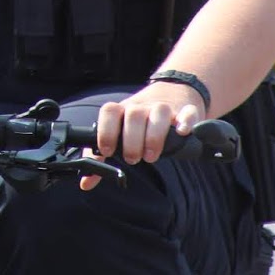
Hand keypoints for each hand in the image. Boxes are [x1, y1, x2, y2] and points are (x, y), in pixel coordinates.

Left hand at [79, 81, 204, 189]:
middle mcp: (142, 107)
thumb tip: (86, 182)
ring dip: (154, 136)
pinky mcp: (186, 112)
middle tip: (133, 159)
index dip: (106, 130)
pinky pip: (188, 113)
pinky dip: (185, 122)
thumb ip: (100, 155)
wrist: (172, 92)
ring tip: (151, 155)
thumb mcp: (118, 131)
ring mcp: (164, 108)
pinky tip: (181, 133)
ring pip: (159, 113)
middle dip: (132, 140)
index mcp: (123, 110)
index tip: (107, 151)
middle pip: (134, 115)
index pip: (110, 111)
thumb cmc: (140, 120)